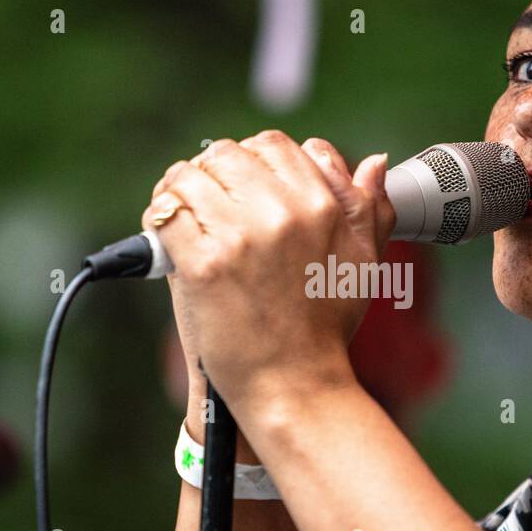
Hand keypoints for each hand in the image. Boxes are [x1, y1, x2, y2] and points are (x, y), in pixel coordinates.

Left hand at [146, 130, 393, 412]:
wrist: (293, 385)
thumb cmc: (326, 327)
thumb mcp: (364, 263)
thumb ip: (370, 207)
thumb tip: (372, 161)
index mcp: (322, 205)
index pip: (275, 145)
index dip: (252, 159)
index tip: (240, 183)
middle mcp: (284, 213)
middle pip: (228, 154)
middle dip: (211, 171)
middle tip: (204, 197)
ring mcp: (242, 237)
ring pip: (191, 176)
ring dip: (179, 190)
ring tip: (179, 211)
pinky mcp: (204, 265)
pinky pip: (167, 214)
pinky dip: (159, 218)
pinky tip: (165, 234)